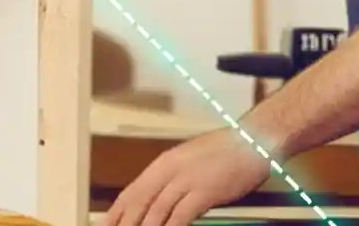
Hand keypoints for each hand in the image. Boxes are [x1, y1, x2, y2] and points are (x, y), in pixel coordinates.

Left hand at [102, 127, 271, 225]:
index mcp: (163, 163)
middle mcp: (169, 170)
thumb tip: (157, 199)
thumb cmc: (226, 152)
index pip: (131, 191)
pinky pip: (180, 216)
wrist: (252, 140)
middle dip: (125, 223)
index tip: (106, 225)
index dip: (116, 212)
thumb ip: (172, 179)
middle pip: (138, 203)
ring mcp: (186, 180)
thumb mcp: (189, 162)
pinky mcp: (204, 192)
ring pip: (155, 212)